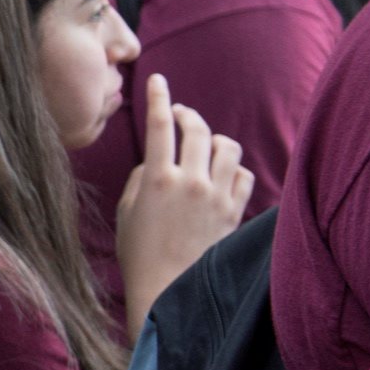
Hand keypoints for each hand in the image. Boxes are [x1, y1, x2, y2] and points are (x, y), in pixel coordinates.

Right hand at [117, 73, 251, 335]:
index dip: (158, 97)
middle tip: (181, 116)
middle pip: (199, 129)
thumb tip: (156, 161)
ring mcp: (217, 196)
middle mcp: (191, 182)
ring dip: (215, 140)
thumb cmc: (138, 253)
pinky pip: (243, 175)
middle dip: (189, 115)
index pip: (159, 125)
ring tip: (205, 147)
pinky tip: (222, 175)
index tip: (158, 80)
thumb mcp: (126, 212)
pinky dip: (234, 170)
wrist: (167, 289)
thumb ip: (141, 178)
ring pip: (228, 148)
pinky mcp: (234, 212)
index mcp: (158, 179)